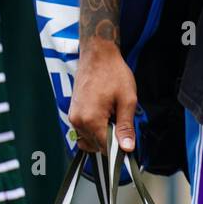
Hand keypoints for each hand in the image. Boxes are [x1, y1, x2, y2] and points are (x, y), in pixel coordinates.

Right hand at [68, 40, 137, 154]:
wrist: (98, 55)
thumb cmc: (113, 73)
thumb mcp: (127, 100)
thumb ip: (126, 126)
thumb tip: (127, 148)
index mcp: (91, 120)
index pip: (105, 148)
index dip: (119, 147)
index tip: (129, 141)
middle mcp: (78, 121)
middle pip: (96, 145)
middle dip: (111, 138)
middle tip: (122, 119)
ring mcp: (73, 117)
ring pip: (90, 139)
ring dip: (103, 133)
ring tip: (113, 114)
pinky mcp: (73, 112)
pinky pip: (84, 129)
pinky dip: (96, 127)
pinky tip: (105, 112)